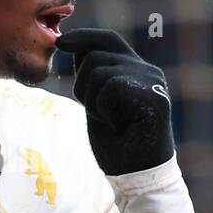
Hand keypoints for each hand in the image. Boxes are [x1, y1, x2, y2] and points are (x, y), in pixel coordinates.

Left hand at [54, 28, 173, 174]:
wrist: (137, 175)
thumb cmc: (117, 145)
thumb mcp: (98, 104)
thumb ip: (93, 77)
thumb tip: (73, 46)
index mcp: (136, 70)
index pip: (107, 39)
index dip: (82, 36)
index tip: (60, 44)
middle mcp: (148, 71)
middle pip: (96, 54)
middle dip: (81, 83)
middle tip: (95, 112)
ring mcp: (152, 81)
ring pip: (99, 70)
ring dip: (92, 100)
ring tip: (110, 120)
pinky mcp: (152, 94)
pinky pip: (110, 86)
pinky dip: (104, 109)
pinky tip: (118, 125)